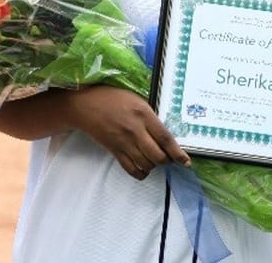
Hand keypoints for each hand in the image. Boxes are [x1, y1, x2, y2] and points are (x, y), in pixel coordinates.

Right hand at [68, 86, 189, 179]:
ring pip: (146, 164)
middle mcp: (135, 130)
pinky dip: (140, 173)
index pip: (165, 138)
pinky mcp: (114, 151)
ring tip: (153, 159)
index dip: (178, 153)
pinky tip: (143, 168)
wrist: (85, 105)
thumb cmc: (112, 98)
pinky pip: (130, 169)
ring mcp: (124, 142)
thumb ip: (151, 117)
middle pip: (157, 156)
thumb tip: (164, 135)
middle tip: (167, 157)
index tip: (185, 161)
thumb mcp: (137, 100)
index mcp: (143, 114)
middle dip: (166, 160)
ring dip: (153, 165)